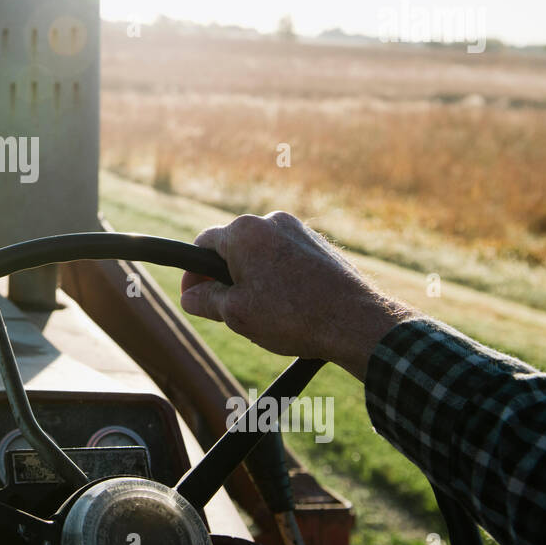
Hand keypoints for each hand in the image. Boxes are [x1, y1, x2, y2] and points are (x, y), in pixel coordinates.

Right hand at [179, 211, 416, 380]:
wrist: (356, 322)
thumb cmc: (293, 316)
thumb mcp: (235, 314)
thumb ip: (203, 300)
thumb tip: (189, 296)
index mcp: (244, 232)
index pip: (202, 245)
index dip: (193, 274)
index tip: (194, 296)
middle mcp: (270, 221)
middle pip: (232, 248)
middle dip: (225, 277)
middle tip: (229, 310)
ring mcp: (298, 230)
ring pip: (260, 254)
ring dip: (253, 278)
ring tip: (265, 313)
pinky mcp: (319, 244)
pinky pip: (285, 257)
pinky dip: (278, 277)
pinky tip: (288, 306)